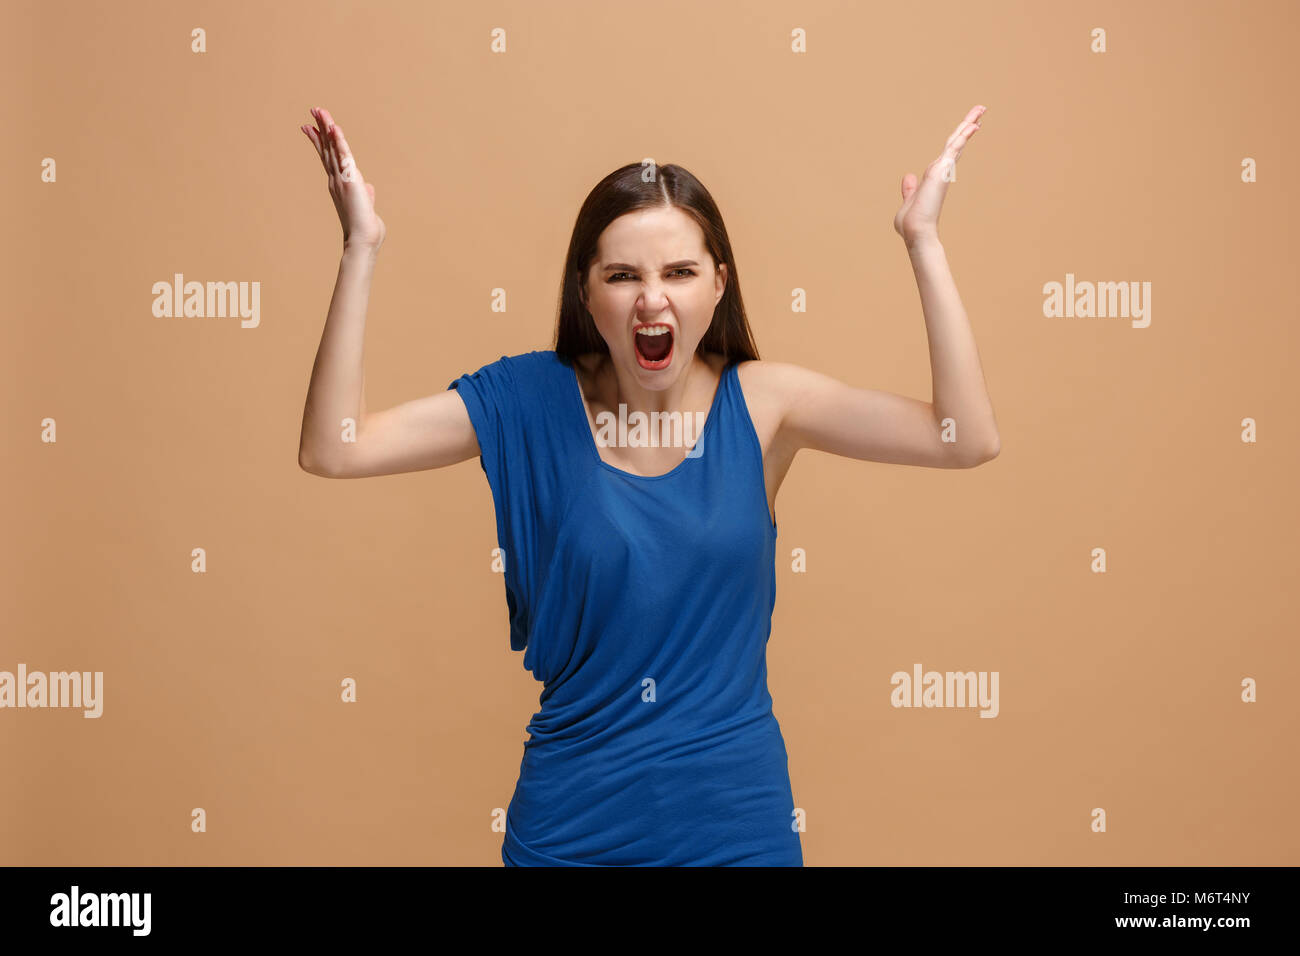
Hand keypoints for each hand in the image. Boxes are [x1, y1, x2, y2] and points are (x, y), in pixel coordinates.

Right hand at [301, 107, 385, 251]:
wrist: (363, 239)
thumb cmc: (364, 227)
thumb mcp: (365, 206)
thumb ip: (365, 194)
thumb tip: (367, 188)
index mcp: (339, 184)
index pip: (327, 157)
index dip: (320, 141)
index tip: (310, 127)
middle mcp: (336, 179)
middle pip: (326, 148)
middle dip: (319, 128)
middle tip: (312, 111)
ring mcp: (340, 178)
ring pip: (332, 147)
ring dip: (326, 128)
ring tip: (318, 111)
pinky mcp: (349, 179)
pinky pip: (344, 154)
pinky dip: (339, 140)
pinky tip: (335, 127)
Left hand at [893, 104, 984, 247]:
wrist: (915, 231)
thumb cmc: (911, 222)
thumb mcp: (909, 199)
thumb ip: (910, 188)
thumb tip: (909, 177)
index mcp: (934, 175)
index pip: (948, 151)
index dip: (958, 138)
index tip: (968, 127)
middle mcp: (941, 170)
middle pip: (956, 142)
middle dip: (968, 125)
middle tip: (980, 111)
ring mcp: (943, 170)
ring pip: (958, 141)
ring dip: (969, 124)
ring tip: (981, 110)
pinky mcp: (942, 170)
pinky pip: (955, 148)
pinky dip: (964, 136)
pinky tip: (974, 125)